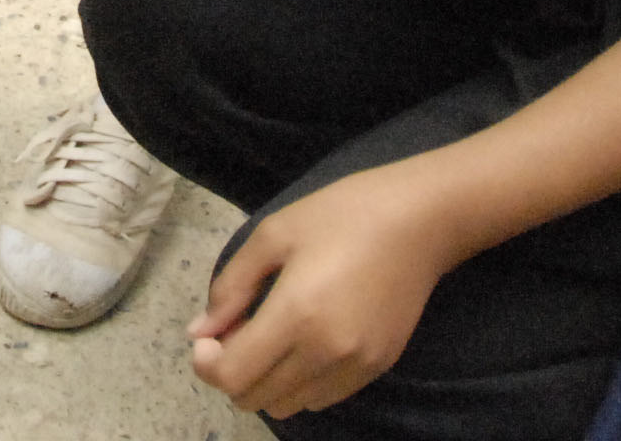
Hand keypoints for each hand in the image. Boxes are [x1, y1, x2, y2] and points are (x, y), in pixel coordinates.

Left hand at [189, 163, 459, 417]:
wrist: (420, 221)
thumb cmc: (341, 214)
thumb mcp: (274, 234)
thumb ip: (231, 285)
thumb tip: (200, 332)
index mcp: (296, 315)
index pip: (233, 376)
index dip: (207, 364)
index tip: (207, 336)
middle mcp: (326, 353)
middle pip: (255, 398)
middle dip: (232, 372)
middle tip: (236, 331)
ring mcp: (356, 366)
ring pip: (289, 405)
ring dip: (266, 382)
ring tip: (270, 337)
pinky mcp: (378, 367)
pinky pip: (323, 398)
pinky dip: (300, 383)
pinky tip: (303, 343)